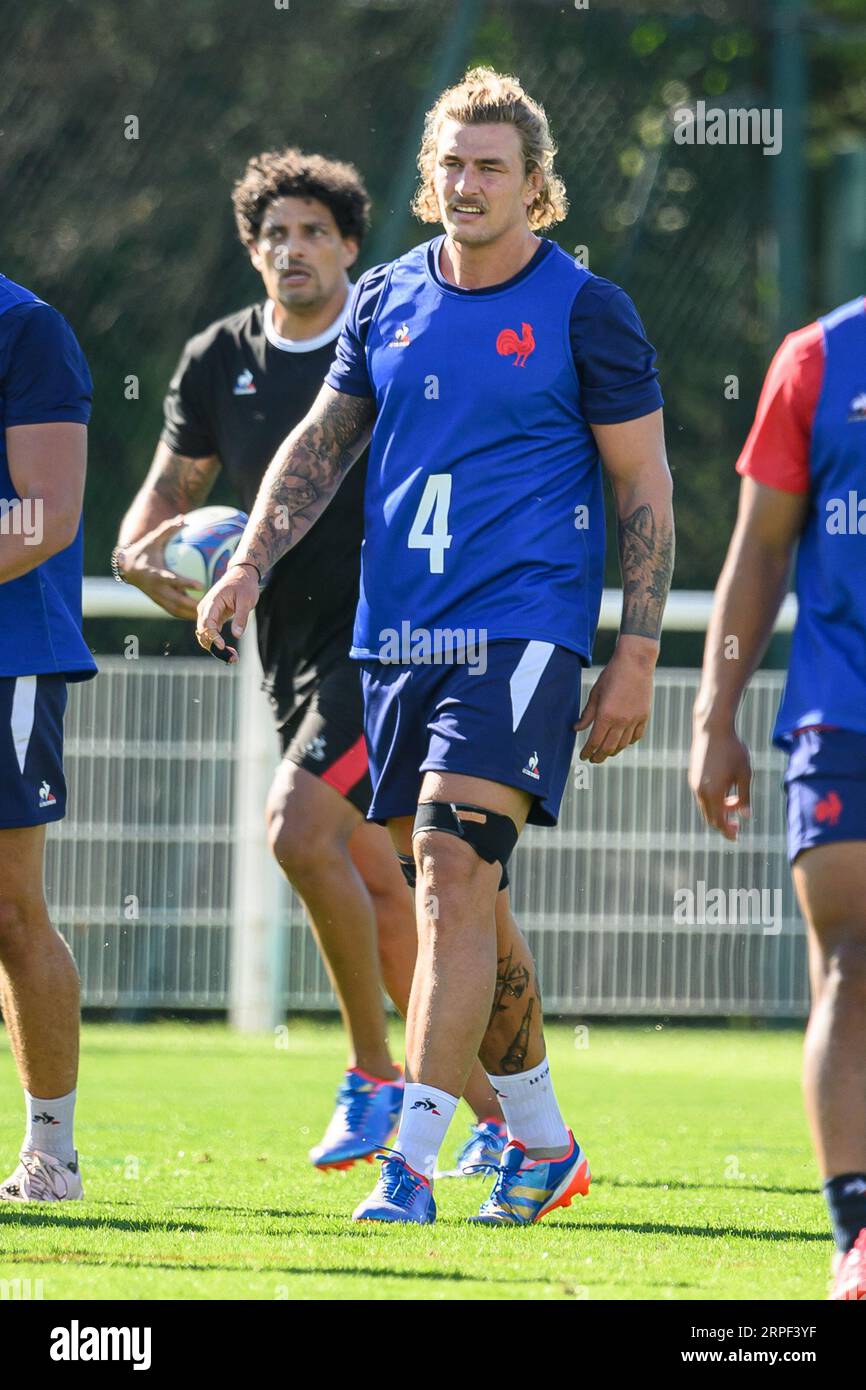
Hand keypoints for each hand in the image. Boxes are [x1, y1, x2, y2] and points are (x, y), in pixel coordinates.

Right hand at [118, 516, 200, 619]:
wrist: (126, 568)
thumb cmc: (143, 551)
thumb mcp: (153, 539)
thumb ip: (168, 529)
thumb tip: (183, 517)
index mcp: (155, 574)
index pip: (172, 581)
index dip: (185, 584)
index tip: (201, 586)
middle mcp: (156, 589)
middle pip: (176, 602)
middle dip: (192, 607)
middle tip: (209, 607)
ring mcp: (156, 597)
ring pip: (175, 610)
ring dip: (190, 614)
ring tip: (208, 615)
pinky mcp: (158, 602)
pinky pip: (173, 611)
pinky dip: (185, 614)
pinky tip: (200, 614)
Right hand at [195, 564, 259, 662]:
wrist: (241, 575)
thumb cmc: (244, 585)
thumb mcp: (246, 600)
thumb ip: (241, 617)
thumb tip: (237, 635)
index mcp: (211, 602)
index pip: (207, 623)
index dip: (212, 636)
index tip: (222, 646)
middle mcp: (205, 609)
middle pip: (203, 633)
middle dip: (215, 647)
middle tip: (232, 658)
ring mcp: (207, 614)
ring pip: (206, 636)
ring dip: (216, 648)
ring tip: (233, 658)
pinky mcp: (213, 619)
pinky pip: (212, 634)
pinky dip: (218, 644)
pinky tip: (230, 653)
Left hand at [575, 639, 654, 762]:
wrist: (635, 663)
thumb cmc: (612, 675)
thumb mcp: (595, 693)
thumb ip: (587, 714)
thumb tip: (576, 729)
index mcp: (606, 715)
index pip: (594, 741)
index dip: (588, 751)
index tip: (583, 756)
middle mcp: (621, 721)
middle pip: (609, 747)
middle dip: (599, 756)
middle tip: (593, 759)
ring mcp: (634, 720)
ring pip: (623, 744)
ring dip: (613, 751)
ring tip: (606, 752)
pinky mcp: (644, 716)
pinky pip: (636, 736)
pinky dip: (629, 742)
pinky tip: (623, 743)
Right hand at [689, 719, 751, 841]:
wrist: (712, 729)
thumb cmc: (732, 750)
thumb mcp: (745, 774)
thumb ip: (745, 797)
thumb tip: (746, 816)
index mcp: (713, 793)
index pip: (719, 821)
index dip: (727, 832)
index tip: (736, 838)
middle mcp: (700, 791)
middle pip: (710, 817)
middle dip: (724, 822)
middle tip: (738, 825)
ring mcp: (694, 783)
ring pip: (706, 806)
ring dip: (720, 809)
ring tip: (736, 801)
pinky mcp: (693, 776)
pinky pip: (702, 795)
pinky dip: (714, 799)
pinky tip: (726, 791)